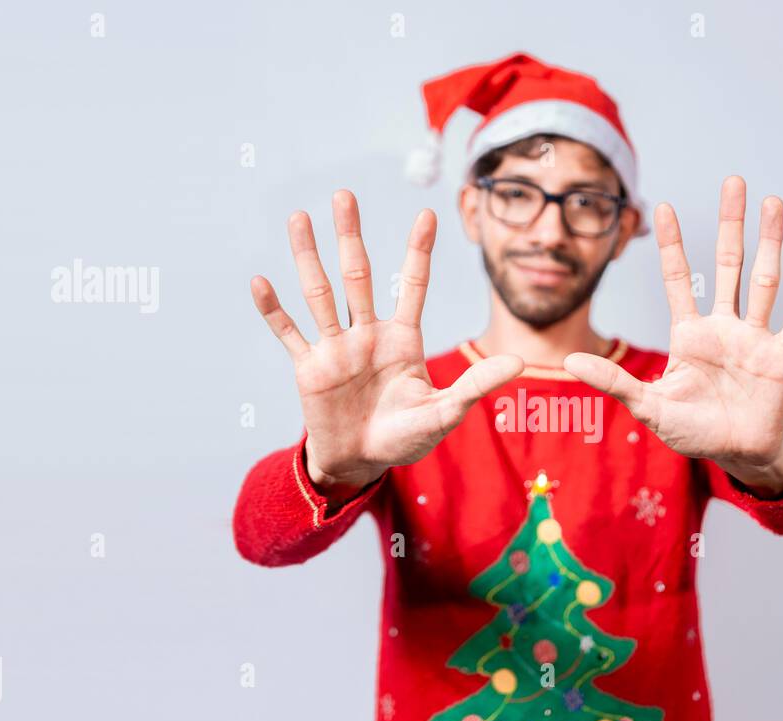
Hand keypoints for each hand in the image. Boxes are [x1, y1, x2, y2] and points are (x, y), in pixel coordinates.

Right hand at [250, 191, 523, 489]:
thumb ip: (477, 385)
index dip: (418, 252)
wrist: (362, 463)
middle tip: (345, 195)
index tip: (427, 214)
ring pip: (320, 294)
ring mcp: (336, 348)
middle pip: (357, 275)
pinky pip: (289, 334)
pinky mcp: (309, 368)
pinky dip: (274, 311)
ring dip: (309, 257)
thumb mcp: (445, 412)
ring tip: (299, 218)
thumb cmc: (406, 437)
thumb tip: (521, 362)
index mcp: (402, 340)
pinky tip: (261, 282)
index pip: (413, 286)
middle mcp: (367, 334)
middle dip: (351, 236)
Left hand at [563, 177, 782, 494]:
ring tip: (774, 202)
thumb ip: (614, 383)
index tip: (661, 207)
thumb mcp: (648, 407)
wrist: (735, 455)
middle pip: (727, 264)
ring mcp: (754, 337)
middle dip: (730, 224)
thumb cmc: (692, 431)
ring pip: (763, 279)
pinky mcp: (781, 355)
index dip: (671, 245)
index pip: (678, 278)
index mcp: (690, 334)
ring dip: (770, 241)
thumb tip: (569, 362)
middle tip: (734, 182)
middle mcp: (723, 327)